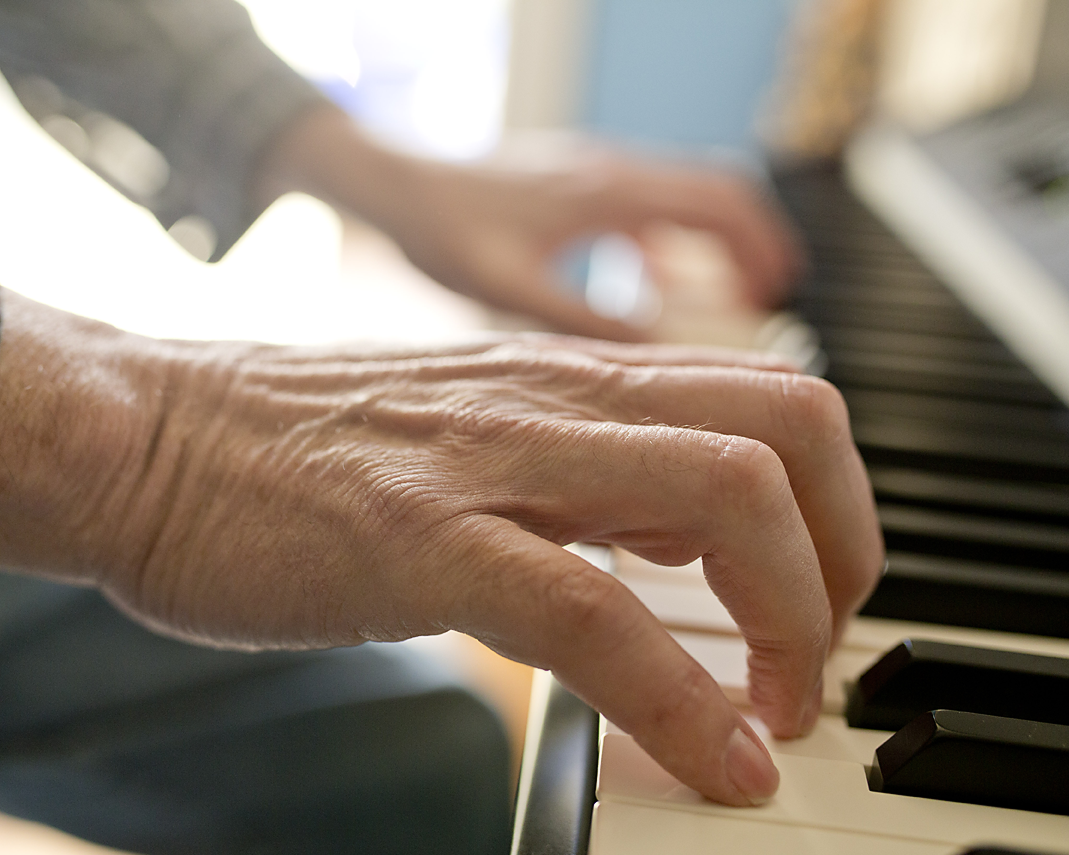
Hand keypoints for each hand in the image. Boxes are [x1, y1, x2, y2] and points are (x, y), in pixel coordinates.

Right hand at [0, 291, 882, 806]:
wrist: (140, 438)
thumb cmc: (285, 447)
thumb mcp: (460, 427)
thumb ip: (566, 462)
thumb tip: (664, 528)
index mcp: (561, 378)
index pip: (770, 399)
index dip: (832, 511)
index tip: (810, 603)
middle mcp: (550, 399)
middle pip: (790, 431)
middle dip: (846, 559)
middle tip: (813, 657)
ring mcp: (489, 461)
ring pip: (726, 496)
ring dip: (795, 618)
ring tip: (774, 711)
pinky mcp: (420, 540)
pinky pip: (594, 613)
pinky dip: (680, 698)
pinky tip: (710, 762)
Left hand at [257, 108, 803, 341]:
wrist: (391, 184)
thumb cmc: (439, 230)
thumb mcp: (511, 288)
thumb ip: (583, 323)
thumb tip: (657, 363)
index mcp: (607, 192)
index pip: (719, 203)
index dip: (761, 248)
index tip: (781, 294)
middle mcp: (610, 173)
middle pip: (714, 196)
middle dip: (749, 249)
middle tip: (766, 305)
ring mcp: (591, 176)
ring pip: (679, 202)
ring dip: (708, 250)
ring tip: (720, 305)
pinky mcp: (570, 190)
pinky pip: (641, 212)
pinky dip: (662, 250)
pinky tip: (644, 295)